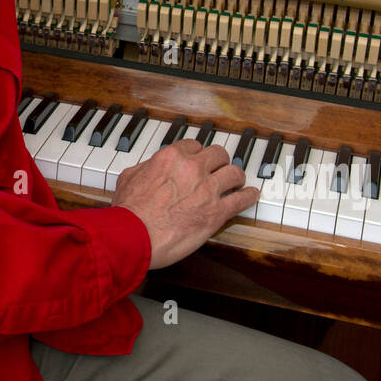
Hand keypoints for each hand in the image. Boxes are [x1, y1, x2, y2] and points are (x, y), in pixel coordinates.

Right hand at [111, 139, 258, 269]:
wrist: (134, 236)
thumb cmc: (129, 212)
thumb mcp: (129, 177)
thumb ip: (145, 168)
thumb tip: (149, 168)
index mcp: (171, 157)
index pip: (194, 145)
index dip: (197, 154)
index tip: (200, 160)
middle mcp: (193, 168)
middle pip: (219, 154)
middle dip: (219, 161)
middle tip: (220, 168)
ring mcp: (208, 189)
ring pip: (234, 172)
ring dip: (236, 177)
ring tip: (237, 181)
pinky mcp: (217, 212)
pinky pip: (242, 199)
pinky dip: (249, 196)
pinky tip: (251, 195)